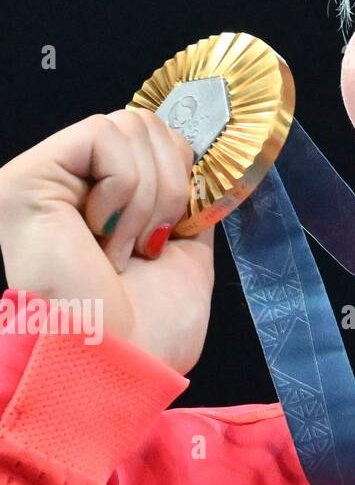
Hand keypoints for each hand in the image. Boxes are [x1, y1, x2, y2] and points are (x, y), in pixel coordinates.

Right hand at [0, 108, 214, 374]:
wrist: (121, 363)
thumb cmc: (151, 326)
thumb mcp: (186, 251)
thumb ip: (185, 201)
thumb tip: (200, 163)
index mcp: (105, 197)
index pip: (158, 136)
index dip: (183, 172)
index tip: (174, 232)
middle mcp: (68, 182)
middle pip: (145, 121)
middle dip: (171, 183)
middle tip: (150, 244)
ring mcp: (43, 177)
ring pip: (129, 124)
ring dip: (150, 195)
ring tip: (123, 249)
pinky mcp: (24, 179)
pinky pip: (102, 137)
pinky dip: (124, 189)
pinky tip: (101, 237)